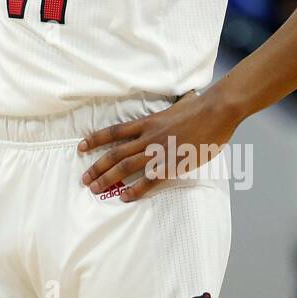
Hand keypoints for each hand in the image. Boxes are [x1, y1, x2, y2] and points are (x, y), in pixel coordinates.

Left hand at [77, 91, 241, 201]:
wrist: (215, 111)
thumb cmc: (200, 106)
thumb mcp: (177, 105)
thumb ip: (171, 109)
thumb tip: (181, 100)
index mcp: (147, 122)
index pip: (114, 131)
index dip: (95, 140)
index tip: (81, 147)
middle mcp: (148, 136)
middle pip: (115, 153)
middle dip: (97, 167)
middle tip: (84, 179)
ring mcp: (158, 150)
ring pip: (126, 166)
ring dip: (108, 178)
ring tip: (95, 189)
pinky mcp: (172, 163)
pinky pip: (149, 179)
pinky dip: (136, 189)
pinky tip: (125, 197)